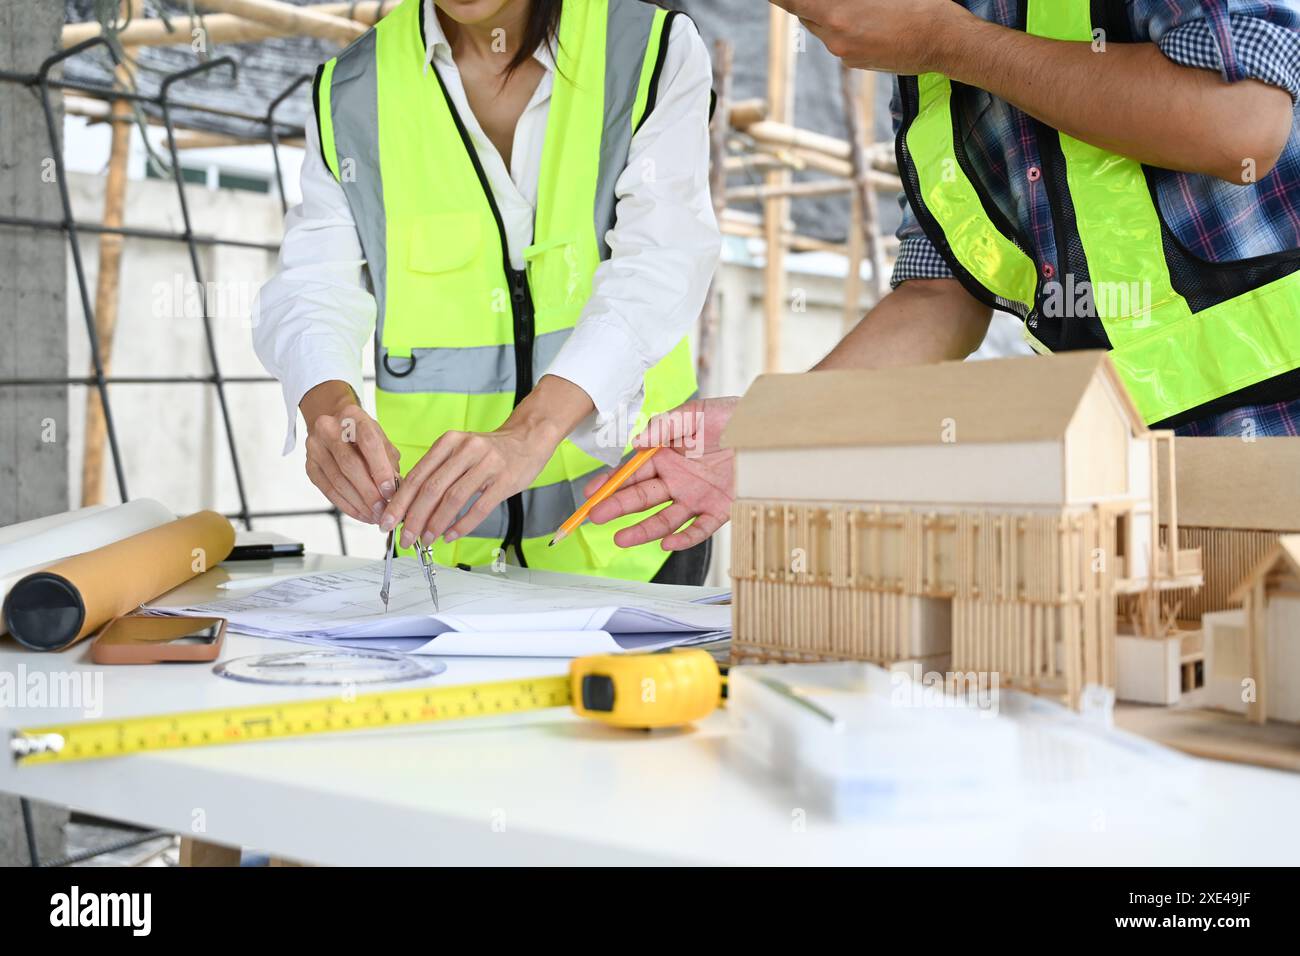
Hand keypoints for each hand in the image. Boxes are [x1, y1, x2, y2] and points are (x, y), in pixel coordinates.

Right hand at [302, 381, 399, 523]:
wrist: (334, 427)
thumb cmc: (362, 435)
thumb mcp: (380, 439)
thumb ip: (389, 461)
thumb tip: (396, 490)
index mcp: (352, 416)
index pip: (368, 442)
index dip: (380, 469)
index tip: (390, 491)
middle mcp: (328, 428)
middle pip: (350, 464)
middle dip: (369, 492)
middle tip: (384, 510)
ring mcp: (315, 448)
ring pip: (338, 481)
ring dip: (359, 503)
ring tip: (375, 516)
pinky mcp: (310, 466)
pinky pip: (328, 491)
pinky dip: (347, 506)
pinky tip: (361, 514)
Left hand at [381, 426, 555, 548]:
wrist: (527, 439)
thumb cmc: (489, 451)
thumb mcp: (459, 451)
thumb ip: (437, 471)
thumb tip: (409, 505)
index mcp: (449, 442)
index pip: (417, 475)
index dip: (400, 501)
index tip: (388, 521)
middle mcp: (466, 450)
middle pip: (432, 488)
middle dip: (414, 517)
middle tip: (405, 537)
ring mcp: (487, 464)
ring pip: (454, 499)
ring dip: (436, 523)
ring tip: (427, 539)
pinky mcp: (505, 480)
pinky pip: (479, 508)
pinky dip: (462, 525)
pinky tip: (450, 535)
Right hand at [586, 397, 737, 550]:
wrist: (770, 430)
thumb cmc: (734, 416)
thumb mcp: (696, 412)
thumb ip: (666, 424)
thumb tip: (637, 441)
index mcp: (667, 455)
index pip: (632, 473)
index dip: (610, 483)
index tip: (591, 494)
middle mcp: (678, 479)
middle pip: (641, 497)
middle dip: (616, 507)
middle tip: (594, 516)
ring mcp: (697, 497)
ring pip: (664, 518)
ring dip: (643, 529)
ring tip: (621, 539)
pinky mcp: (720, 510)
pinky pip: (700, 529)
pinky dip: (684, 538)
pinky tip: (667, 543)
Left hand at [768, 0, 968, 73]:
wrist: (944, 41)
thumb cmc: (918, 4)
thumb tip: (836, 1)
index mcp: (836, 13)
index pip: (792, 2)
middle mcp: (834, 37)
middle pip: (806, 14)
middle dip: (807, 1)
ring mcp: (844, 53)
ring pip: (824, 29)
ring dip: (827, 14)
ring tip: (849, 5)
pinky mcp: (856, 63)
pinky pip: (840, 41)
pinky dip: (844, 28)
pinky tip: (866, 18)